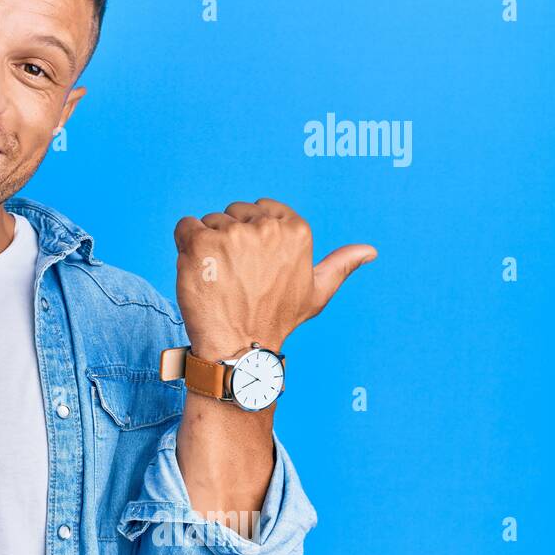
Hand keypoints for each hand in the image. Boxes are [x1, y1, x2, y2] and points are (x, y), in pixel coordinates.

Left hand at [173, 198, 375, 360]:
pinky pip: (185, 226)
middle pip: (234, 213)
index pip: (261, 208)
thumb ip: (340, 266)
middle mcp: (267, 227)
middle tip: (235, 275)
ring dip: (207, 245)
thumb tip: (370, 251)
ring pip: (209, 221)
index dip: (251, 233)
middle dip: (229, 238)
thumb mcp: (316, 293)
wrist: (238, 346)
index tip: (252, 263)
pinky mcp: (201, 242)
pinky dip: (184, 244)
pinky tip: (197, 271)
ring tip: (218, 277)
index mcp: (296, 230)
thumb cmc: (276, 319)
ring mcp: (233, 234)